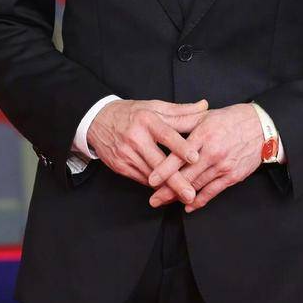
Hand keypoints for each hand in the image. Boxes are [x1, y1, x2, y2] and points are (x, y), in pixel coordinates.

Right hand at [86, 98, 208, 204]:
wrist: (98, 119)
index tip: (195, 158)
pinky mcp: (120, 166)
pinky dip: (155, 186)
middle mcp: (136, 138)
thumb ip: (180, 110)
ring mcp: (126, 154)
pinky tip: (167, 192)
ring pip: (150, 175)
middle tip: (191, 194)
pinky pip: (141, 179)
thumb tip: (205, 106)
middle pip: (158, 163)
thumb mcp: (154, 106)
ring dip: (167, 187)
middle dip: (175, 180)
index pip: (166, 135)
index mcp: (147, 120)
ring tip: (184, 196)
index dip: (181, 147)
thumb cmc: (132, 112)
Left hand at [146, 103, 263, 211]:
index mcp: (203, 134)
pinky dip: (199, 201)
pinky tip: (188, 206)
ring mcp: (223, 166)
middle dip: (167, 189)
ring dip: (180, 196)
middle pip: (186, 174)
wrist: (261, 128)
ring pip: (197, 185)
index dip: (164, 169)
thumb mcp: (207, 116)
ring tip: (164, 202)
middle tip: (153, 199)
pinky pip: (212, 192)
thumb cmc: (231, 119)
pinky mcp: (232, 176)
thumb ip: (186, 122)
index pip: (179, 154)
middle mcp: (212, 151)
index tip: (151, 179)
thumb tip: (165, 125)